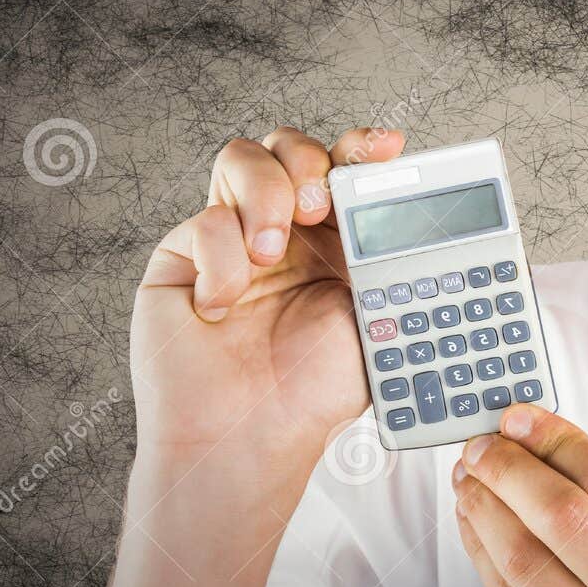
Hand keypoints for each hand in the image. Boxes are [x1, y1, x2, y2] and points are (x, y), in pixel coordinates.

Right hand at [132, 126, 404, 476]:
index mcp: (335, 240)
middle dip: (307, 163)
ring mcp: (231, 238)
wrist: (247, 440)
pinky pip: (203, 220)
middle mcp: (283, 230)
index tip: (388, 148)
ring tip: (271, 257)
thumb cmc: (311, 392)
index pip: (346, 170)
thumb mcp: (371, 318)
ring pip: (242, 159)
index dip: (364, 147)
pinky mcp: (182, 255)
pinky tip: (222, 309)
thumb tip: (405, 200)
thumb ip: (381, 256)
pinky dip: (220, 261)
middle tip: (318, 207)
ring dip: (265, 198)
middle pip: (289, 147)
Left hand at [452, 404, 587, 586]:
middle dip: (509, 468)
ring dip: (483, 506)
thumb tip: (538, 438)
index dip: (552, 439)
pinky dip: (480, 547)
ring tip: (469, 477)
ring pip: (521, 557)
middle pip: (560, 514)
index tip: (520, 418)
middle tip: (484, 445)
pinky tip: (473, 520)